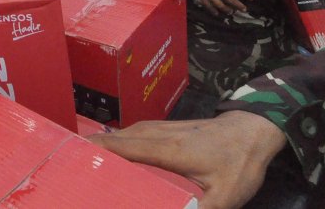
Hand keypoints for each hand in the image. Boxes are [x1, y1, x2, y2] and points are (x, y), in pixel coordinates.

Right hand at [88, 111, 285, 208]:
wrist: (252, 130)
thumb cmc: (238, 163)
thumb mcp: (226, 196)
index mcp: (166, 149)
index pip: (121, 147)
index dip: (94, 153)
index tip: (72, 162)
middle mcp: (155, 134)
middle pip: (114, 140)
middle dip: (90, 153)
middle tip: (71, 171)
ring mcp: (157, 127)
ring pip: (120, 136)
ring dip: (102, 149)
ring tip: (86, 167)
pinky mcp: (161, 127)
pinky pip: (130, 135)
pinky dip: (116, 145)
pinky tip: (113, 159)